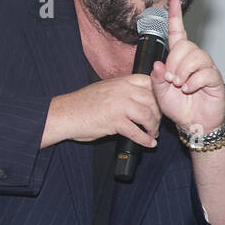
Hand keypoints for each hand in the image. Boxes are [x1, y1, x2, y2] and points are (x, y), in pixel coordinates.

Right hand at [41, 74, 160, 147]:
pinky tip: (149, 144)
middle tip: (156, 123)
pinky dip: (146, 140)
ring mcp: (119, 105)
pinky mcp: (115, 121)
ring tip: (153, 134)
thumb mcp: (106, 88)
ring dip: (153, 128)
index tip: (159, 106)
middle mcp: (122, 90)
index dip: (157, 94)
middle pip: (153, 100)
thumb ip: (123, 90)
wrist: (65, 114)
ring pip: (148, 116)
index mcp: (121, 81)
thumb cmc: (84, 103)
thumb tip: (142, 96)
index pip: (149, 82)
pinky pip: (137, 132)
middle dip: (158, 114)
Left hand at [150, 0, 224, 136]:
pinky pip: (205, 72)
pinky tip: (189, 89)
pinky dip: (194, 81)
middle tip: (170, 79)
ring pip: (196, 56)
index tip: (173, 0)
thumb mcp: (160, 94)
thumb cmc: (178, 107)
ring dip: (183, 71)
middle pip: (185, 46)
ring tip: (179, 85)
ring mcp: (206, 68)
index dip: (175, 17)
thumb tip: (158, 65)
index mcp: (179, 59)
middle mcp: (194, 59)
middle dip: (174, 61)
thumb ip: (157, 79)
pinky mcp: (215, 79)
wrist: (193, 124)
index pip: (177, 34)